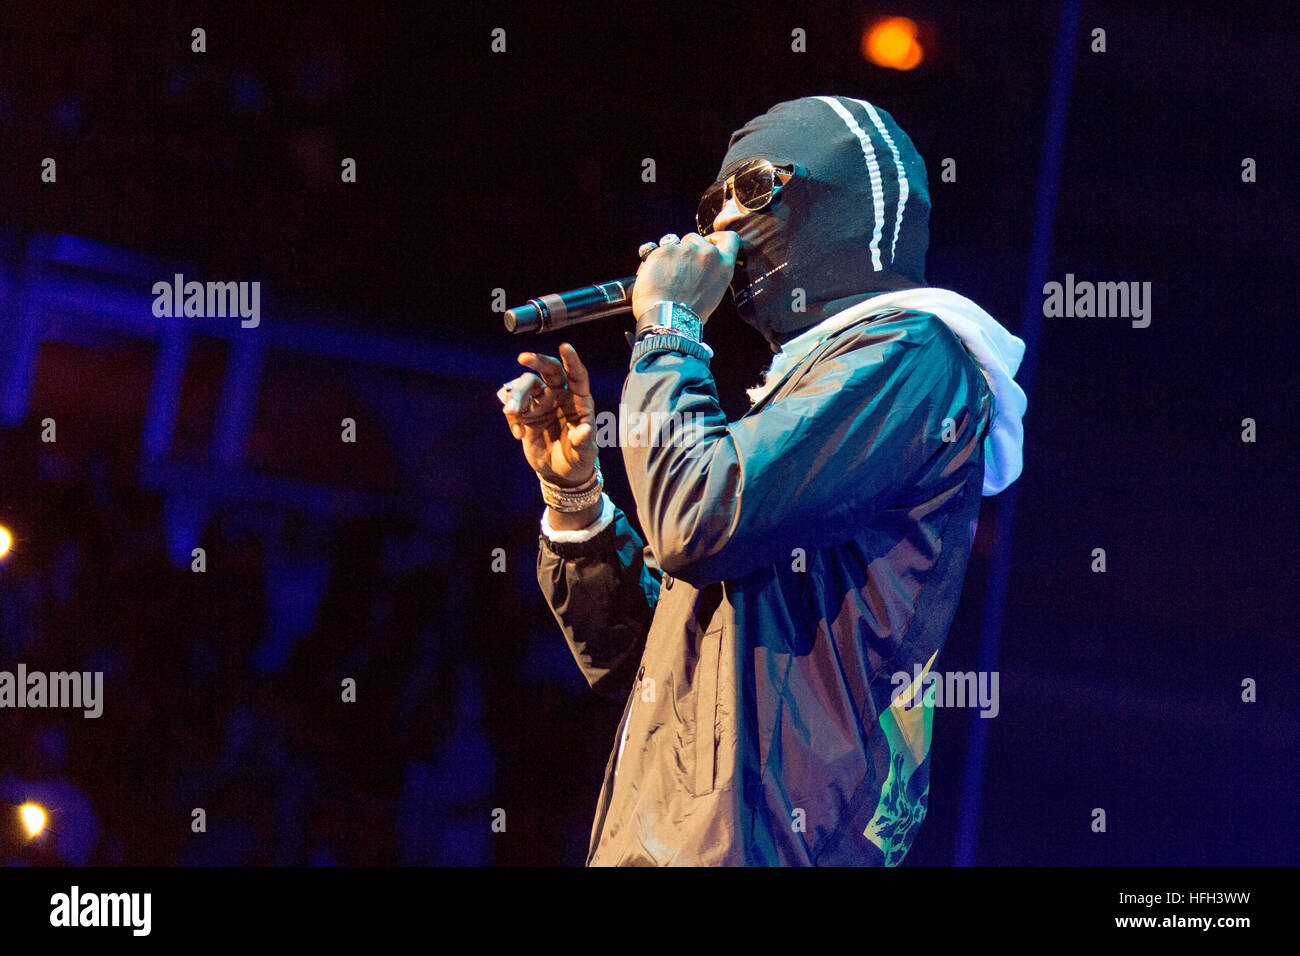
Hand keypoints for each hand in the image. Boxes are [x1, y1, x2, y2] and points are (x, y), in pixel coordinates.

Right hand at [500, 343, 597, 486]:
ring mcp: (541, 403)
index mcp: (579, 400)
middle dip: (536, 361)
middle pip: (548, 370)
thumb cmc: (579, 459)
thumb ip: (584, 441)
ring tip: (511, 412)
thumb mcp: (585, 453)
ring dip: (516, 395)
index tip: (565, 347)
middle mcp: (560, 396)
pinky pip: (514, 407)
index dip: (572, 360)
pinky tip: (519, 434)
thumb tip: (585, 430)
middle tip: (523, 358)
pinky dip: (512, 417)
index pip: (577, 375)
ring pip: (526, 386)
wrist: (560, 473)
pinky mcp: (526, 415)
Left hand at [631, 231, 740, 322]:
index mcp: (723, 267)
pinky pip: (657, 250)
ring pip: (675, 243)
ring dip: (670, 256)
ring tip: (665, 277)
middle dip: (686, 249)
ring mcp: (687, 250)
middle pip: (695, 238)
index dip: (716, 237)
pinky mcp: (666, 250)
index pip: (730, 238)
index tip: (708, 242)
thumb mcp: (712, 295)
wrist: (668, 320)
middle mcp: (708, 254)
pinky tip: (654, 278)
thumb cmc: (688, 315)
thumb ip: (709, 274)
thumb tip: (697, 266)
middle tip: (679, 268)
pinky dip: (654, 261)